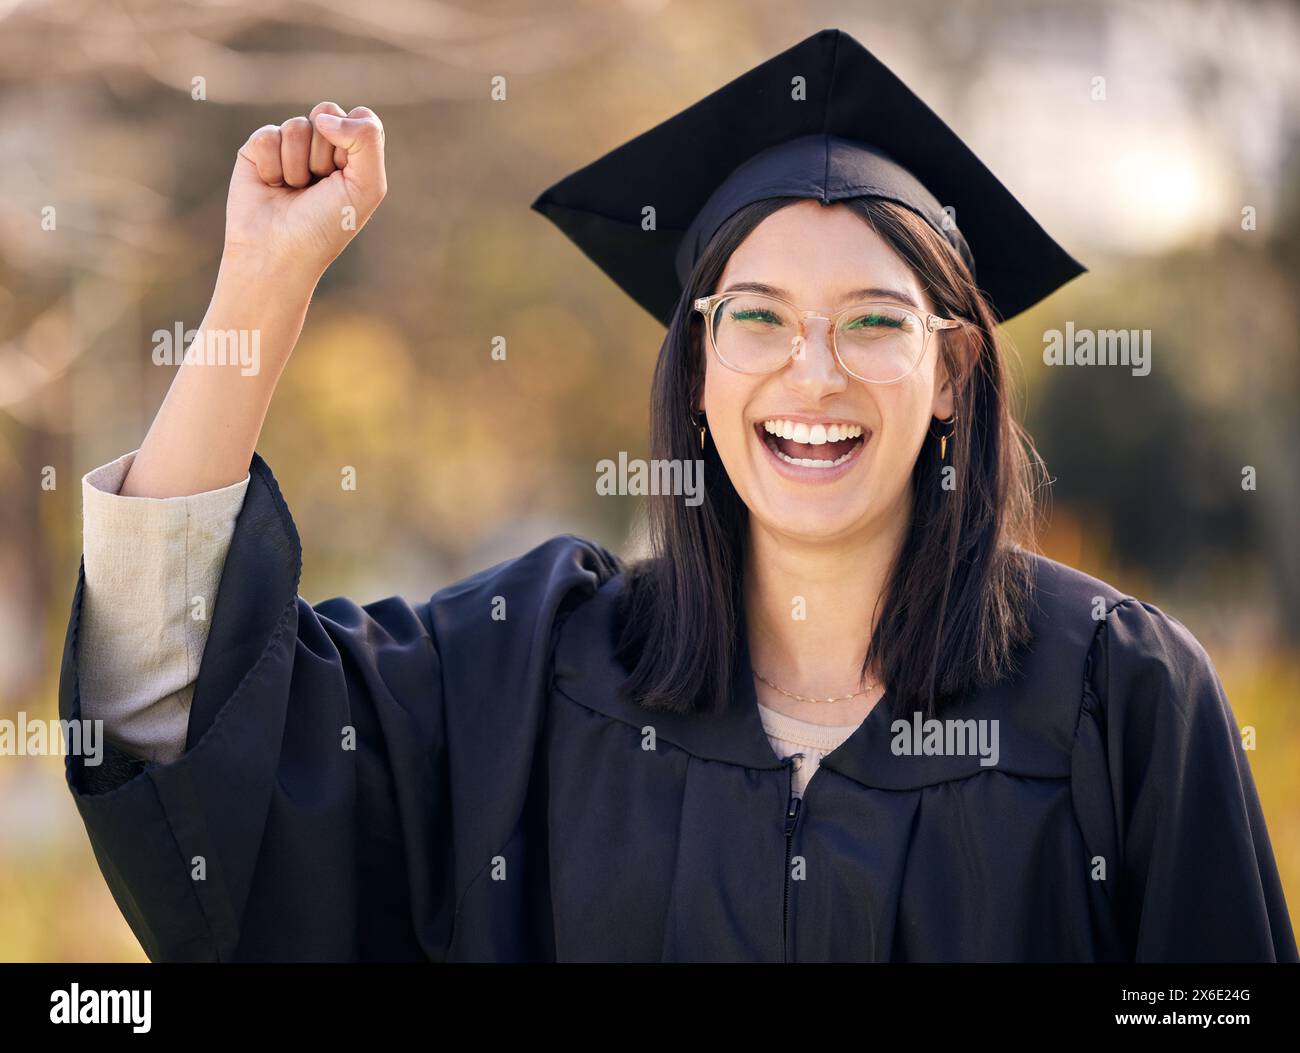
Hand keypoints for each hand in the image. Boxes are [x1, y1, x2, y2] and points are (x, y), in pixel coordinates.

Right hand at [222, 102, 387, 279]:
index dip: (354, 140)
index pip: (362, 117)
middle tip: (318, 186)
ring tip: (294, 191)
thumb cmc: (327, 225)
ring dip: (297, 166)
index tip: (346, 175)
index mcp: (354, 155)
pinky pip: (267, 135)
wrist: (278, 252)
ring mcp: (290, 146)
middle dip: (323, 153)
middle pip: (327, 113)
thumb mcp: (366, 186)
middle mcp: (323, 147)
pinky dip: (271, 166)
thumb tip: (324, 117)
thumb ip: (366, 140)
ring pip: (297, 126)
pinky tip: (271, 186)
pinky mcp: (258, 149)